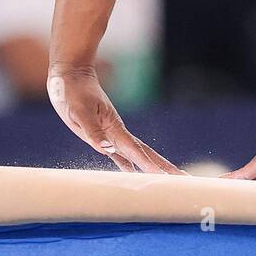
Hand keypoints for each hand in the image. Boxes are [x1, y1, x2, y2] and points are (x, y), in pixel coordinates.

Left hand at [47, 64, 181, 173]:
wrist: (70, 75)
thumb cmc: (71, 91)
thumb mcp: (78, 111)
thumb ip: (93, 131)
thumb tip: (107, 151)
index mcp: (114, 128)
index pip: (137, 152)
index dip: (151, 166)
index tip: (169, 178)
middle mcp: (117, 133)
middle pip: (146, 154)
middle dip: (165, 168)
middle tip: (185, 180)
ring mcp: (112, 134)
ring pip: (137, 155)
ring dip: (152, 167)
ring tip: (168, 180)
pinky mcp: (102, 135)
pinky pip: (120, 154)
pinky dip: (129, 165)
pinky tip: (134, 174)